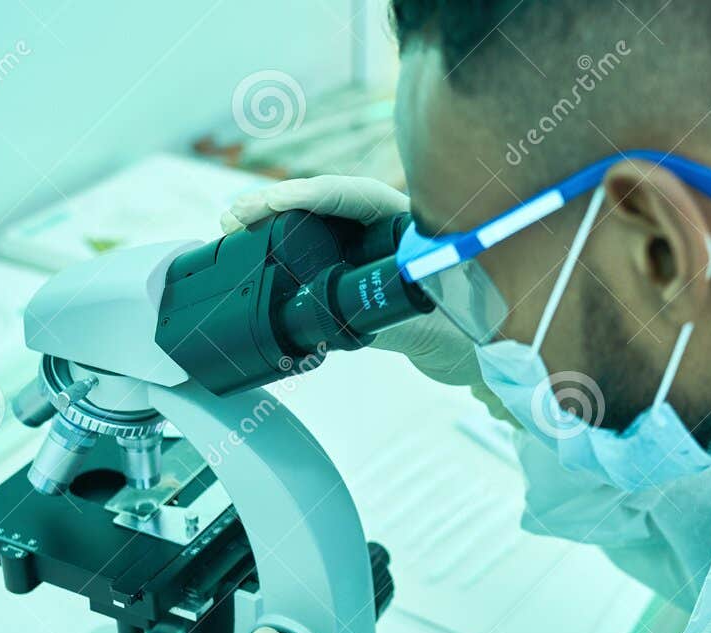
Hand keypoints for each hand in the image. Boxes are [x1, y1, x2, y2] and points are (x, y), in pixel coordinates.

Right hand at [220, 176, 484, 386]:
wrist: (479, 359)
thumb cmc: (472, 333)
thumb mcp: (432, 324)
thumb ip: (394, 318)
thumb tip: (349, 317)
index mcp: (412, 223)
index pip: (355, 196)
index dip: (312, 194)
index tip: (275, 202)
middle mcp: (388, 230)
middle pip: (324, 205)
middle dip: (276, 204)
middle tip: (235, 214)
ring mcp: (369, 254)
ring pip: (314, 229)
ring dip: (272, 226)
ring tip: (232, 228)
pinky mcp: (356, 281)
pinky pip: (313, 261)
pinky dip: (279, 257)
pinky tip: (249, 257)